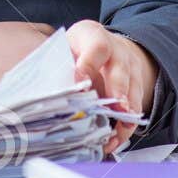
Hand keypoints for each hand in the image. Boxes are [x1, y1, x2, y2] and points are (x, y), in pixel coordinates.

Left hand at [64, 20, 157, 155]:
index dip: (89, 66)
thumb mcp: (66, 47)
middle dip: (118, 92)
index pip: (96, 48)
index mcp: (94, 37)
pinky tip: (114, 140)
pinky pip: (136, 110)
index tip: (81, 84)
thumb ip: (58, 66)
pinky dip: (125, 128)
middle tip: (116, 109)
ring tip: (113, 136)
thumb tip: (39, 93)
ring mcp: (132, 70)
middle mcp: (118, 52)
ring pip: (133, 93)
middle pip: (121, 71)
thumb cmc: (79, 49)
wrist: (109, 46)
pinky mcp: (138, 88)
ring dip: (124, 116)